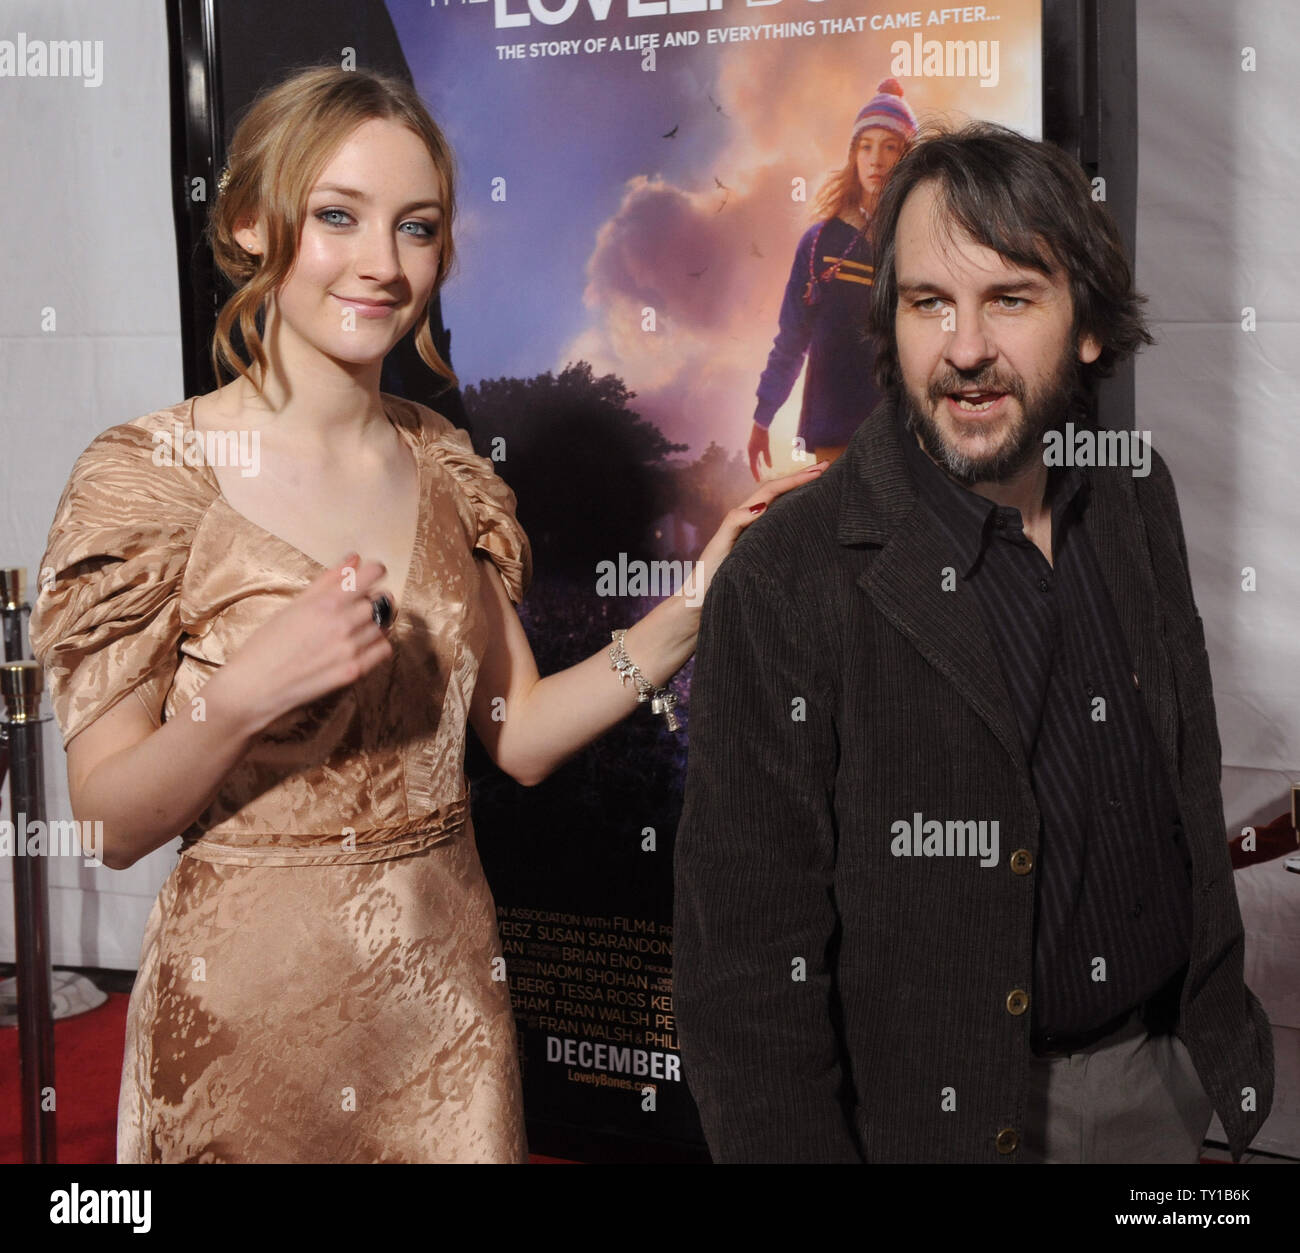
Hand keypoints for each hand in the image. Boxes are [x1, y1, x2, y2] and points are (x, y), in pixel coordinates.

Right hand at [206, 551, 396, 734]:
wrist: (254, 686)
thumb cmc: (268, 643)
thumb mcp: (295, 605)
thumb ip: (328, 581)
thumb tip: (354, 559)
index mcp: (326, 602)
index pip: (373, 575)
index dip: (376, 572)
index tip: (372, 575)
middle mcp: (342, 624)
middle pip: (380, 601)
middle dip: (372, 600)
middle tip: (356, 606)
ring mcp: (350, 649)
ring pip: (383, 626)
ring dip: (374, 623)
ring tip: (352, 628)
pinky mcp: (353, 671)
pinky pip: (383, 650)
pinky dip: (377, 644)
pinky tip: (360, 645)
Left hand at [688, 462, 826, 608]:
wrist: (699, 603)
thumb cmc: (707, 577)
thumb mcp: (720, 546)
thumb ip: (736, 523)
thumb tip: (762, 504)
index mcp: (741, 518)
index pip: (772, 491)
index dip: (794, 479)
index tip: (818, 470)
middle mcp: (749, 523)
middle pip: (778, 493)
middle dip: (801, 479)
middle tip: (826, 468)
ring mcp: (755, 536)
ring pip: (781, 507)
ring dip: (799, 493)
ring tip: (822, 484)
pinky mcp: (760, 551)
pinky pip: (781, 526)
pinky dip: (796, 515)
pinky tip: (808, 516)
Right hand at [748, 422, 771, 480]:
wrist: (760, 425)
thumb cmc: (762, 436)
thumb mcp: (766, 447)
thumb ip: (767, 457)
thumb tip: (769, 467)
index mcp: (752, 453)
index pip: (753, 467)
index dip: (756, 474)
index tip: (758, 481)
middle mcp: (750, 452)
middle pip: (753, 464)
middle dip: (756, 472)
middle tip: (759, 479)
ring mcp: (751, 448)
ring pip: (754, 460)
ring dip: (757, 467)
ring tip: (760, 472)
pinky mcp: (754, 445)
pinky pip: (755, 456)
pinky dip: (757, 461)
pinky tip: (760, 462)